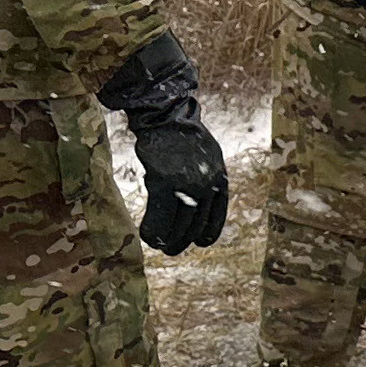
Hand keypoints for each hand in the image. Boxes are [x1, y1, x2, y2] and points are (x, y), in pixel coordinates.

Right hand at [130, 118, 228, 253]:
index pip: (217, 215)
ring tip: (158, 245)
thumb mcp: (207, 157)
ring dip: (166, 239)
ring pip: (178, 224)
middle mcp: (207, 185)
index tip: (199, 242)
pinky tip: (146, 237)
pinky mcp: (163, 183)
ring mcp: (186, 185)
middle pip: (195, 224)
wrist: (165, 117)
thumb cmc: (182, 136)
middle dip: (182, 240)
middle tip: (170, 249)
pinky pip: (159, 217)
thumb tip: (200, 203)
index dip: (207, 232)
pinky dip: (152, 230)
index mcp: (219, 179)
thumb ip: (207, 180)